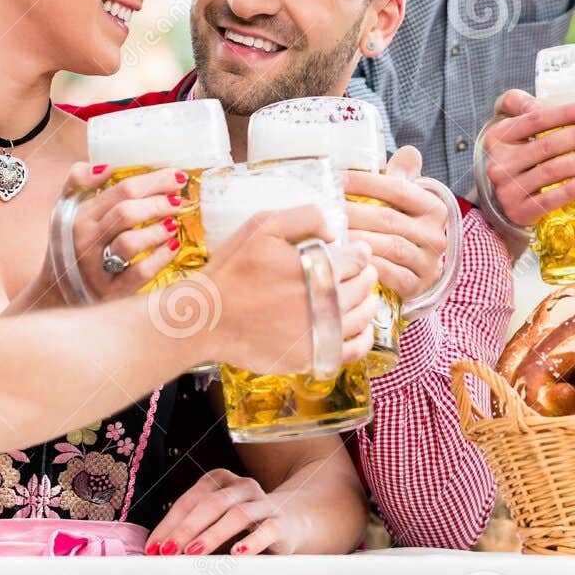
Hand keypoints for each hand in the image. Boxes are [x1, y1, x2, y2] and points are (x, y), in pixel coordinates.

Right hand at [60, 162, 188, 299]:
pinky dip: (160, 258)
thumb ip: (78, 180)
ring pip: (130, 243)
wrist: (58, 289)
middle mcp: (85, 240)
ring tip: (173, 222)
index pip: (121, 190)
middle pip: (127, 213)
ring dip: (158, 230)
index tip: (177, 176)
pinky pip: (139, 273)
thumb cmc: (70, 241)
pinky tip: (172, 246)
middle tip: (178, 200)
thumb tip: (107, 167)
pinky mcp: (110, 291)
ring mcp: (96, 268)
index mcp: (79, 215)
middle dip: (159, 203)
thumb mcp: (66, 207)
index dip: (154, 181)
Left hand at [143, 468, 300, 555]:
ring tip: (193, 553)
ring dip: (212, 535)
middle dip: (186, 529)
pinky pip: (266, 530)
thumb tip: (157, 552)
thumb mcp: (214, 521)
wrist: (288, 523)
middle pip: (211, 504)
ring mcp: (263, 503)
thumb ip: (190, 530)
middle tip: (167, 552)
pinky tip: (237, 554)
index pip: (190, 499)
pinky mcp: (281, 523)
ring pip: (237, 514)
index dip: (169, 524)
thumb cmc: (241, 526)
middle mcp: (242, 486)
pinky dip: (251, 542)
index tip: (154, 548)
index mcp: (220, 480)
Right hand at [204, 205, 379, 371]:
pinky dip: (363, 338)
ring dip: (367, 302)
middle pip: (364, 286)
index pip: (358, 258)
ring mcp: (321, 332)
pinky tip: (359, 328)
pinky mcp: (312, 357)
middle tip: (360, 272)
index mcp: (318, 267)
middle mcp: (326, 301)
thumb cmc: (233, 270)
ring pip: (363, 315)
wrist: (207, 317)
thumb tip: (336, 230)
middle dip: (366, 275)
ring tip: (360, 296)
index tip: (356, 252)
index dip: (359, 252)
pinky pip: (353, 351)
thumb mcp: (263, 226)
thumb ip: (305, 217)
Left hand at [343, 146, 448, 302]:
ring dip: (358, 239)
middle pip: (389, 218)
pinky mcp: (418, 285)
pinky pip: (391, 275)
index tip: (339, 179)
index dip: (367, 183)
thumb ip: (404, 179)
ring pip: (390, 246)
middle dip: (354, 213)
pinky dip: (369, 266)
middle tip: (327, 211)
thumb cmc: (404, 232)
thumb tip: (409, 151)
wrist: (417, 274)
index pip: (399, 188)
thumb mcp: (406, 204)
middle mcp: (436, 234)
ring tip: (332, 235)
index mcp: (434, 207)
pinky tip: (349, 260)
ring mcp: (429, 262)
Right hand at [479, 89, 574, 227]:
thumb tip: (536, 105)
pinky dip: (572, 189)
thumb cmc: (512, 154)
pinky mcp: (518, 211)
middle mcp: (499, 163)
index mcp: (497, 137)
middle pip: (546, 145)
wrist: (497, 198)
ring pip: (551, 171)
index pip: (535, 120)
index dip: (565, 113)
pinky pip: (549, 200)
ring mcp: (507, 189)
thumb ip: (517, 103)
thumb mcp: (508, 124)